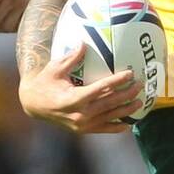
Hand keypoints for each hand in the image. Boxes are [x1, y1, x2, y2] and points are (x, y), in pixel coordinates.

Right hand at [18, 44, 142, 133]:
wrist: (33, 105)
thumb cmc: (45, 83)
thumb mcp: (55, 68)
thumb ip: (71, 57)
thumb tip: (84, 43)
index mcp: (73, 98)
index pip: (101, 89)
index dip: (117, 81)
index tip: (130, 74)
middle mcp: (79, 114)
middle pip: (109, 103)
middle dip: (127, 94)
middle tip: (140, 85)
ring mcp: (82, 125)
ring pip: (109, 117)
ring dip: (126, 110)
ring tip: (139, 102)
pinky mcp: (82, 130)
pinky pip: (103, 129)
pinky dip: (116, 127)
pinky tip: (128, 123)